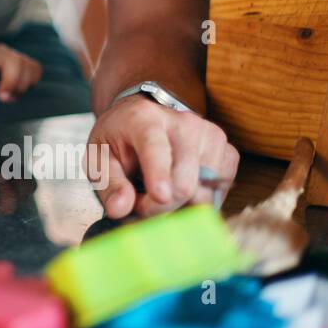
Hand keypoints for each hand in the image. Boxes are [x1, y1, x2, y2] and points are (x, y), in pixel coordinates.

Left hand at [0, 33, 41, 110]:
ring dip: (22, 86)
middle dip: (11, 83)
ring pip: (27, 66)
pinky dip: (32, 82)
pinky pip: (35, 68)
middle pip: (12, 63)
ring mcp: (12, 54)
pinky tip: (19, 91)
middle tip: (3, 99)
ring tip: (9, 98)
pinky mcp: (22, 59)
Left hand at [88, 94, 239, 217]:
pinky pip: (223, 189)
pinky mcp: (228, 151)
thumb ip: (108, 184)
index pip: (154, 146)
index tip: (160, 196)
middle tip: (142, 204)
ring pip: (205, 192)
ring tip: (163, 191)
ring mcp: (210, 135)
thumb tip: (121, 209)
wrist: (145, 119)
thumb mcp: (99, 158)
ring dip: (182, 204)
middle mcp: (183, 122)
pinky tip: (187, 188)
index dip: (158, 173)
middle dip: (161, 206)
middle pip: (183, 181)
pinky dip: (204, 198)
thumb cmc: (120, 140)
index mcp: (144, 119)